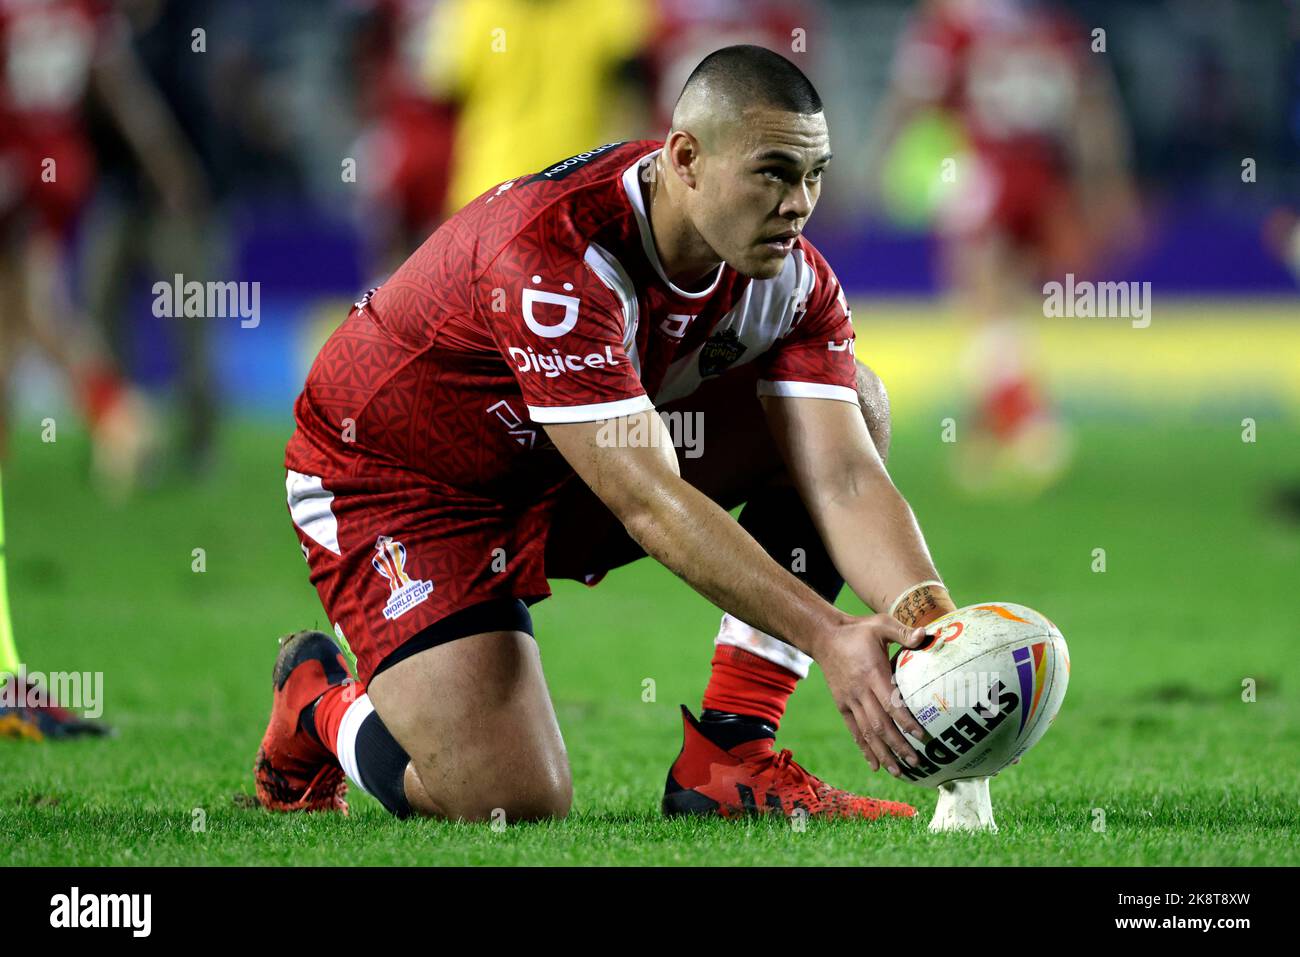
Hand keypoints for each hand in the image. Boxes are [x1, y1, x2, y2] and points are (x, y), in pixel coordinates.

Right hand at [816, 614, 930, 776]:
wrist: (824, 637)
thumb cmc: (858, 630)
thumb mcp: (881, 624)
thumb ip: (903, 632)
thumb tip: (926, 634)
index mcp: (872, 673)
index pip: (891, 703)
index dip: (906, 721)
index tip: (921, 736)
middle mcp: (860, 691)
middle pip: (880, 724)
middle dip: (898, 745)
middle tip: (917, 762)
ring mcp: (849, 700)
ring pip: (867, 732)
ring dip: (883, 753)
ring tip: (899, 772)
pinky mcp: (842, 704)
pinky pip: (854, 730)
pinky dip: (865, 749)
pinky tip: (876, 765)